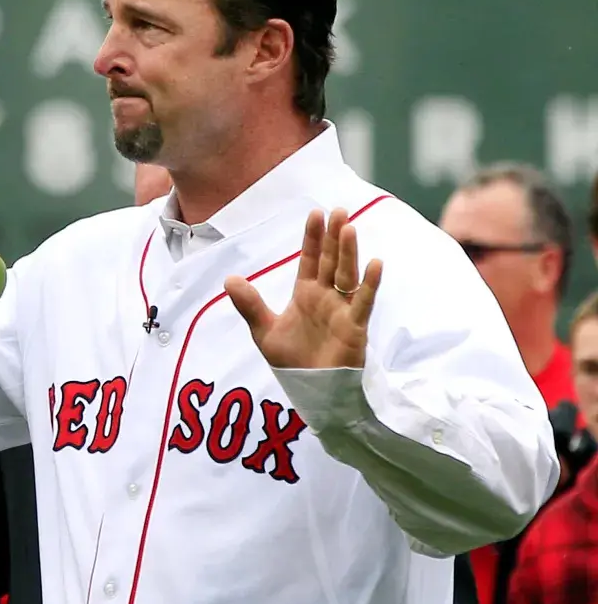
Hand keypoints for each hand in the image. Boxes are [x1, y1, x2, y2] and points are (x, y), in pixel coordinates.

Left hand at [225, 208, 382, 369]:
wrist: (312, 393)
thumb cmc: (293, 363)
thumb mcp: (264, 331)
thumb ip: (249, 305)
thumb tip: (229, 279)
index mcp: (306, 294)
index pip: (310, 260)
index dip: (313, 238)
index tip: (315, 214)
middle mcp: (326, 297)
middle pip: (331, 261)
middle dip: (333, 237)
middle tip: (339, 210)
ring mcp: (342, 310)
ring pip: (347, 276)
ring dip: (348, 252)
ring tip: (350, 227)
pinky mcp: (354, 327)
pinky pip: (363, 302)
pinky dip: (369, 284)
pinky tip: (375, 263)